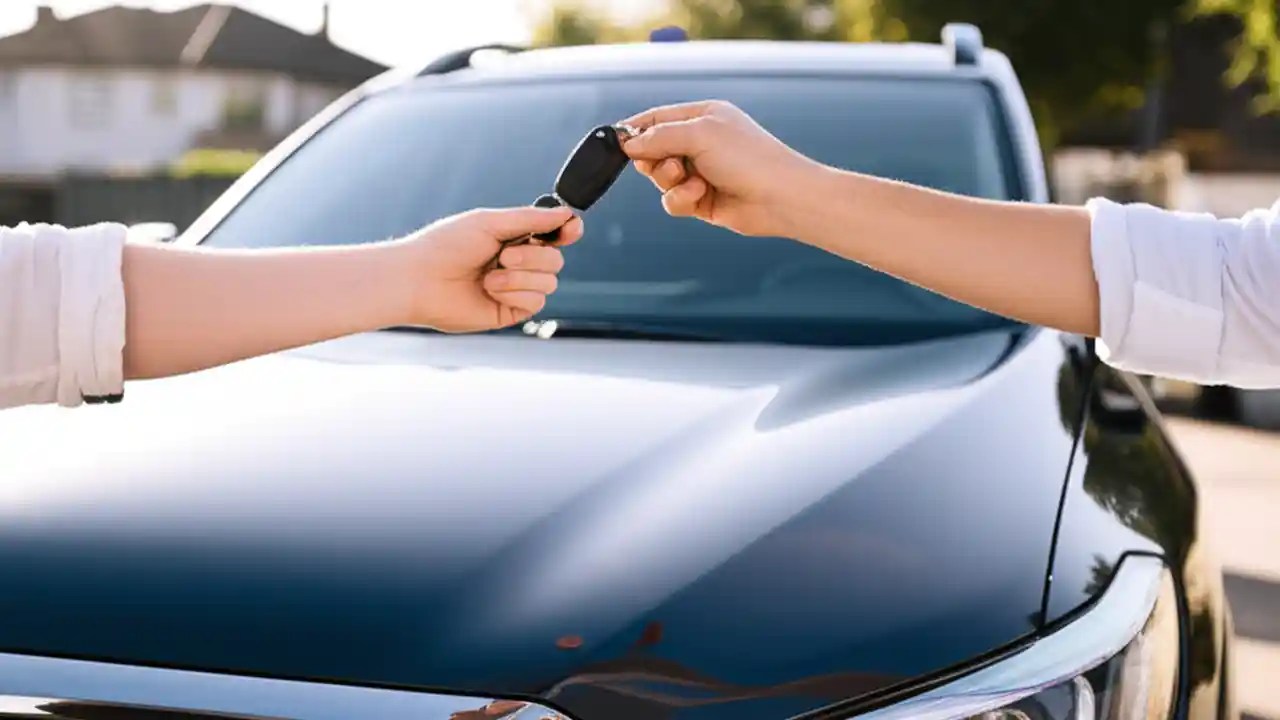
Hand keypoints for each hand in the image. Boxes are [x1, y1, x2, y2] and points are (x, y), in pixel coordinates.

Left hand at [398, 206, 582, 331]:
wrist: (420, 280)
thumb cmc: (447, 245)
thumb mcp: (490, 222)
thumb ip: (531, 219)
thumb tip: (566, 213)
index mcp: (513, 237)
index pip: (553, 235)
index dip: (567, 231)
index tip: (570, 228)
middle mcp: (517, 263)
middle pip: (556, 259)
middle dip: (533, 256)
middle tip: (503, 255)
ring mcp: (515, 289)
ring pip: (550, 281)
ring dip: (520, 277)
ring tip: (489, 277)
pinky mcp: (510, 311)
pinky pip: (536, 302)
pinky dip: (515, 293)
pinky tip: (490, 291)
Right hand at [620, 100, 822, 237]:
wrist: (780, 198)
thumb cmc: (749, 158)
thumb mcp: (699, 133)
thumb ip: (659, 136)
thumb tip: (628, 143)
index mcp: (703, 116)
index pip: (657, 118)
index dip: (635, 130)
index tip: (616, 142)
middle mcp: (701, 142)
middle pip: (653, 151)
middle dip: (655, 161)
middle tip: (670, 166)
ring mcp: (701, 172)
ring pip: (661, 179)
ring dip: (671, 182)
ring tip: (693, 182)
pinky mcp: (702, 200)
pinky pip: (673, 201)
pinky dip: (681, 200)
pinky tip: (701, 197)